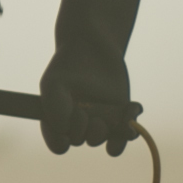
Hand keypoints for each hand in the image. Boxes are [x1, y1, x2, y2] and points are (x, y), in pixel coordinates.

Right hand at [39, 0, 148, 156]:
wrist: (94, 39)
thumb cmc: (71, 60)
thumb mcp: (54, 86)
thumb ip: (53, 112)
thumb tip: (58, 143)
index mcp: (55, 113)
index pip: (61, 141)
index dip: (69, 132)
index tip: (78, 112)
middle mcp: (77, 119)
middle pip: (86, 140)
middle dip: (92, 125)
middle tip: (96, 107)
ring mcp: (100, 118)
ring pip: (106, 139)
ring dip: (111, 125)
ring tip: (112, 106)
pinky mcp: (120, 114)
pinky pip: (124, 138)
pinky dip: (128, 132)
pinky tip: (130, 119)